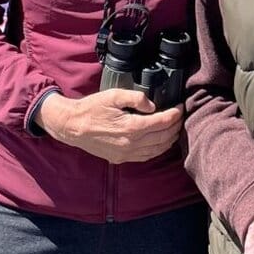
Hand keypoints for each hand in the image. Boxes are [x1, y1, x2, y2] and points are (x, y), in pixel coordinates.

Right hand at [37, 87, 183, 163]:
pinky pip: (146, 157)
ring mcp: (127, 153)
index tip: (180, 107)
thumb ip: (136, 98)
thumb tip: (153, 106)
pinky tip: (161, 142)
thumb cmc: (92, 108)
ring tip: (174, 128)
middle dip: (175, 126)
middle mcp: (131, 143)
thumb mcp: (113, 95)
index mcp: (132, 127)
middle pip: (164, 137)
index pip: (163, 122)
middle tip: (180, 116)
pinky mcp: (121, 158)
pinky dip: (158, 150)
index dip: (175, 114)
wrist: (72, 126)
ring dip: (169, 139)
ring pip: (157, 150)